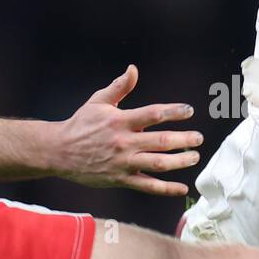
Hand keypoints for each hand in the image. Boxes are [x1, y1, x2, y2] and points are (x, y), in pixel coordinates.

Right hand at [48, 65, 202, 195]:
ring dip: (180, 161)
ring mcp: (123, 163)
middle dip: (184, 139)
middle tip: (198, 138)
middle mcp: (124, 142)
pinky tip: (182, 188)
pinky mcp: (121, 179)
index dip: (173, 112)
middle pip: (160, 141)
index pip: (153, 114)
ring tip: (195, 157)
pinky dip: (166, 189)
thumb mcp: (98, 102)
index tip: (189, 111)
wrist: (59, 152)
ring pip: (158, 164)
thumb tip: (133, 69)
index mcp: (120, 121)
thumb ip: (119, 87)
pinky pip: (148, 186)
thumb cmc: (81, 124)